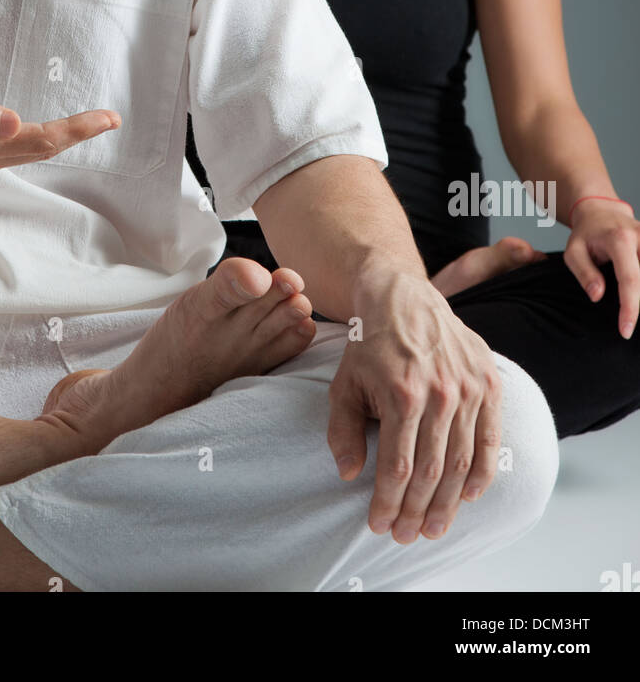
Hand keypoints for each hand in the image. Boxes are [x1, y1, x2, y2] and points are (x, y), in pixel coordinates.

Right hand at [0, 77, 120, 178]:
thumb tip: (14, 121)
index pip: (41, 140)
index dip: (77, 129)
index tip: (109, 118)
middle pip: (39, 148)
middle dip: (76, 134)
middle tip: (110, 118)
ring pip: (25, 151)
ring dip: (57, 138)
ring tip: (85, 124)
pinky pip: (9, 151)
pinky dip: (33, 139)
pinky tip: (36, 131)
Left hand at [327, 265, 501, 545]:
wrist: (405, 298)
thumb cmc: (371, 345)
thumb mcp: (344, 383)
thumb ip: (342, 430)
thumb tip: (347, 473)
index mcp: (401, 394)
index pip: (397, 466)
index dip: (387, 502)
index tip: (379, 525)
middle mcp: (440, 394)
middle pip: (431, 472)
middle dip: (416, 511)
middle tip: (406, 536)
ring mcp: (469, 389)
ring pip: (461, 462)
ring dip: (448, 503)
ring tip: (434, 527)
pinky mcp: (488, 383)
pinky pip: (491, 439)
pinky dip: (483, 472)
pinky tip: (469, 496)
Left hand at [563, 201, 638, 338]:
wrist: (601, 211)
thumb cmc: (586, 234)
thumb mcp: (574, 251)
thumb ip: (584, 272)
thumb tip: (597, 296)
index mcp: (620, 240)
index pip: (630, 279)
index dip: (630, 308)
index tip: (626, 331)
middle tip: (629, 328)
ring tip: (632, 316)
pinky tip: (637, 299)